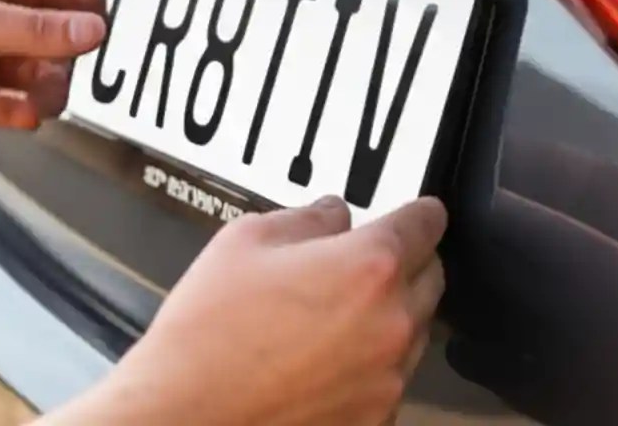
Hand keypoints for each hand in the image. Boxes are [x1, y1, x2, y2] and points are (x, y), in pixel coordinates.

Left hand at [0, 0, 105, 159]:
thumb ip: (39, 29)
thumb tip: (92, 28)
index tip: (102, 11)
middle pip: (48, 29)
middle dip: (66, 46)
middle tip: (79, 59)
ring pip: (40, 71)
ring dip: (52, 83)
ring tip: (47, 93)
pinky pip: (21, 106)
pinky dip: (31, 111)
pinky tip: (29, 112)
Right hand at [49, 196, 447, 425]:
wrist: (185, 416)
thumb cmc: (208, 334)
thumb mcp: (246, 240)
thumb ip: (307, 217)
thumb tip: (334, 216)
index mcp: (369, 267)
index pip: (426, 223)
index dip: (419, 212)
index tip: (418, 213)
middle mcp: (392, 324)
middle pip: (432, 277)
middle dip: (405, 263)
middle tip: (361, 263)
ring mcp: (388, 379)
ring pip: (414, 331)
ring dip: (389, 315)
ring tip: (329, 317)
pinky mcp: (375, 420)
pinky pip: (390, 379)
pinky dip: (370, 364)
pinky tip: (323, 360)